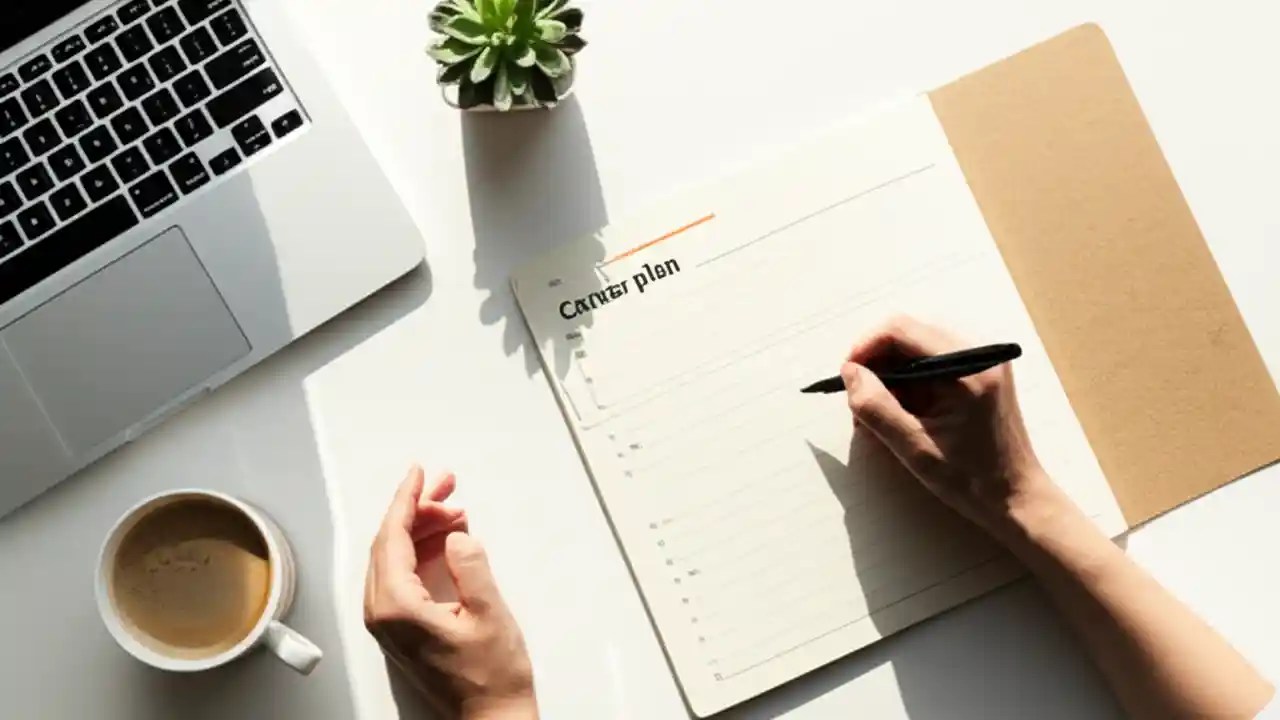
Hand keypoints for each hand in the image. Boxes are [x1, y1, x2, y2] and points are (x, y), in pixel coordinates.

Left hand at [364, 467, 536, 719]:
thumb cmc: (491, 677)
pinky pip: (403, 576)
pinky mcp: (401, 628)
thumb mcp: (490, 613)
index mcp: (396, 607)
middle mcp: (383, 614)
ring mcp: (389, 622)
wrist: (491, 717)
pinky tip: (448, 542)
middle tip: (448, 488)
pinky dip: (423, 552)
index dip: (406, 500)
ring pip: (396, 558)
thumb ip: (471, 567)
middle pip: (390, 543)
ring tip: (455, 512)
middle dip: (418, 510)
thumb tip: (456, 537)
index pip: (392, 537)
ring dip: (423, 530)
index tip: (419, 474)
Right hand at [841, 316, 1065, 536]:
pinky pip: (931, 360)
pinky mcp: (979, 371)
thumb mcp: (914, 448)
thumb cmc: (972, 480)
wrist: (1016, 497)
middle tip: (861, 403)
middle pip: (907, 333)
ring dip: (891, 375)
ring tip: (881, 415)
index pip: (901, 329)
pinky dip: (910, 381)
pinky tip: (904, 412)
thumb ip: (876, 407)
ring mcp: (982, 359)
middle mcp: (979, 352)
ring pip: (915, 346)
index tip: (846, 377)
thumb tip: (850, 373)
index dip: (864, 348)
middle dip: (877, 364)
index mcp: (968, 367)